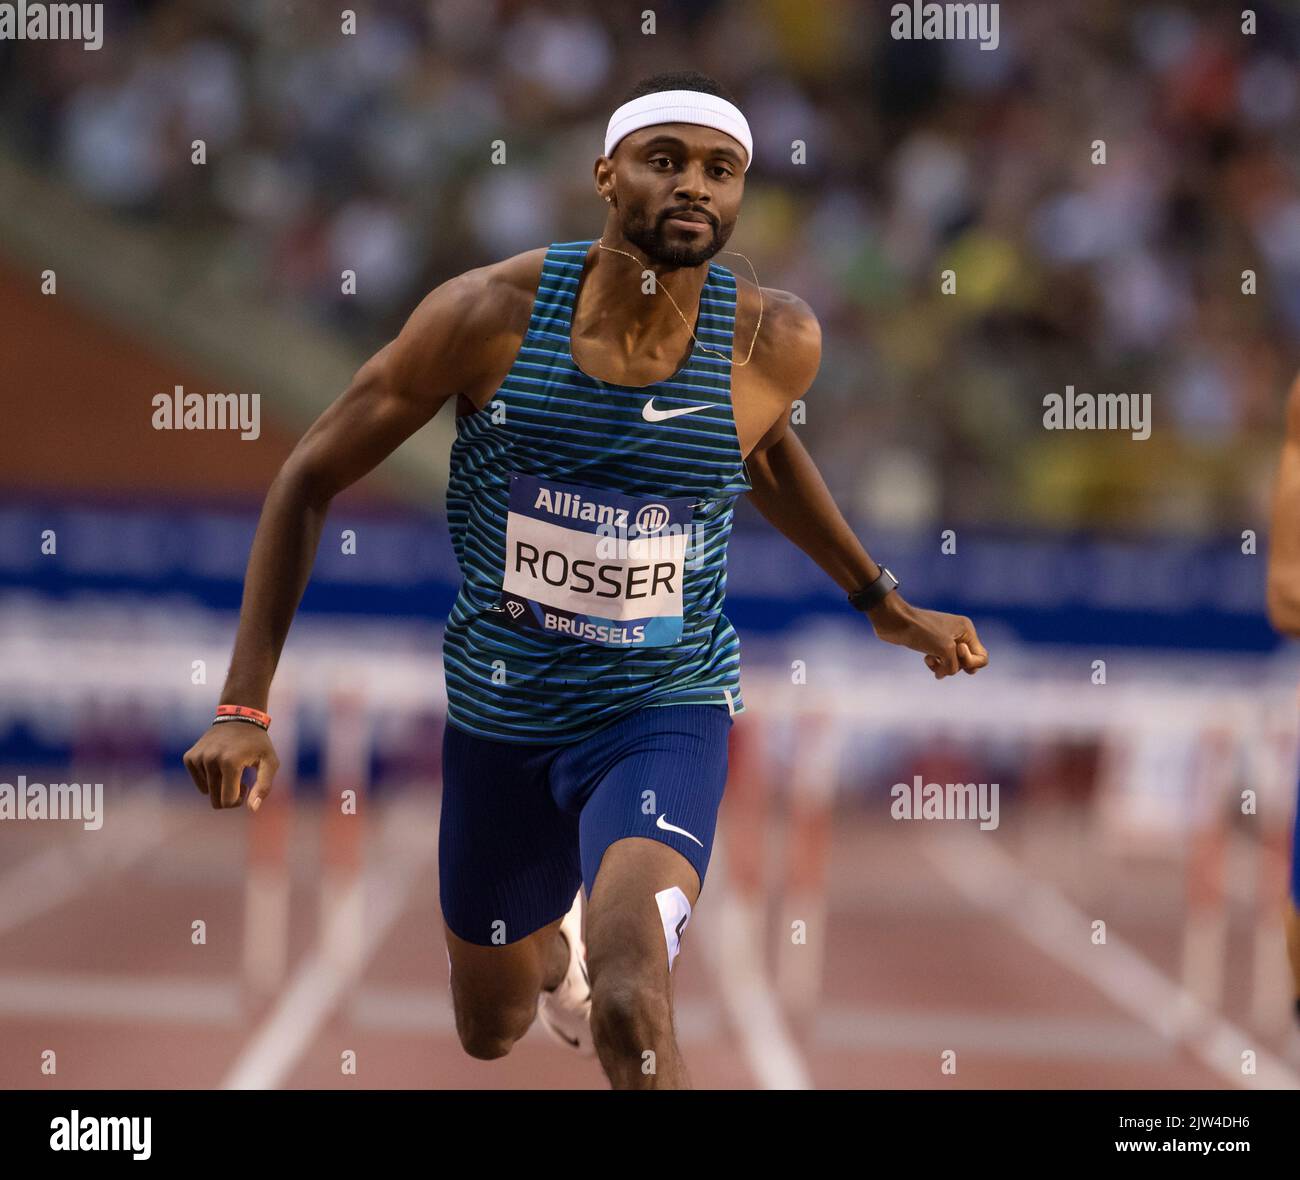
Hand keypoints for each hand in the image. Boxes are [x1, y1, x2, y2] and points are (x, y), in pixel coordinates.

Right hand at [183, 722, 279, 811]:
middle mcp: (210, 759)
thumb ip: (264, 786)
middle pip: (215, 800)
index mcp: (230, 763)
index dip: (238, 800)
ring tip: (231, 769)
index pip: (227, 801)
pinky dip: (209, 778)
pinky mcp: (189, 757)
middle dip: (228, 797)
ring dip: (220, 786)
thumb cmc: (258, 744)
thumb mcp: (270, 763)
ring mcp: (198, 757)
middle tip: (240, 781)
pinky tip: (219, 764)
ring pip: (207, 791)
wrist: (239, 718)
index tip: (246, 787)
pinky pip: (198, 781)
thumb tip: (252, 809)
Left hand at [865, 595, 988, 679]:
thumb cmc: (921, 631)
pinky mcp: (932, 645)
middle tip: (943, 659)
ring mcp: (945, 639)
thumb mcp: (945, 650)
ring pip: (954, 664)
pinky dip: (936, 665)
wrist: (895, 621)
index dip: (971, 661)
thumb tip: (942, 675)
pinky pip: (942, 663)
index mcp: (967, 630)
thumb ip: (955, 665)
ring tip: (931, 661)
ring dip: (944, 667)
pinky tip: (927, 660)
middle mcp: (959, 634)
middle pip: (968, 662)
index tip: (956, 652)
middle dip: (956, 666)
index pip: (982, 656)